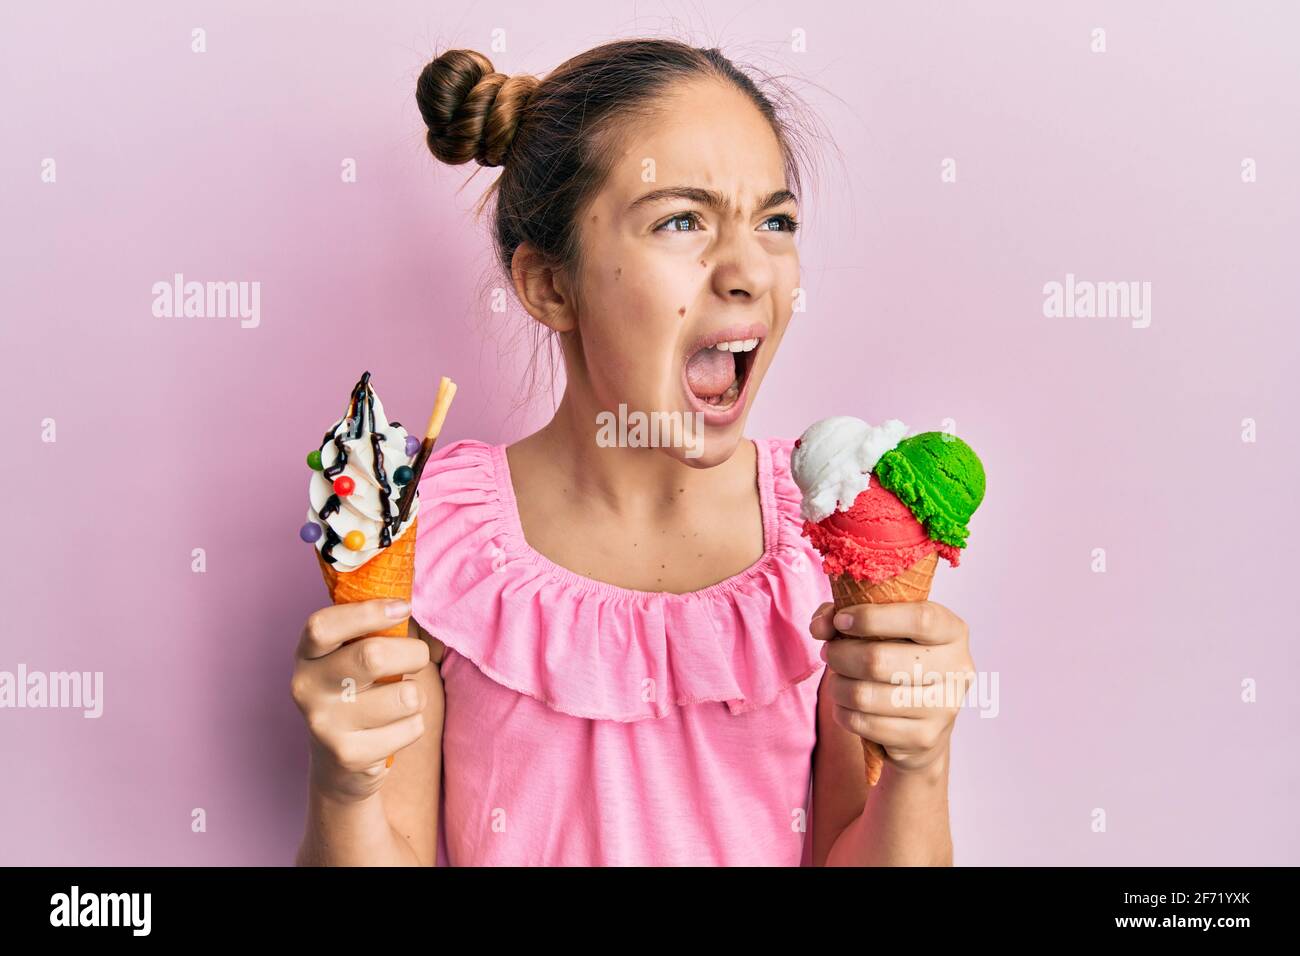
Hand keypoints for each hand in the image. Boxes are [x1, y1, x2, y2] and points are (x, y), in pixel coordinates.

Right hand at [290, 599, 430, 801]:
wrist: (340, 762)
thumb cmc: (361, 691)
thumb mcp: (357, 654)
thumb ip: (378, 626)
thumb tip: (411, 594)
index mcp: (307, 655)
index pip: (323, 626)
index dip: (368, 612)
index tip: (403, 607)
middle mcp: (307, 688)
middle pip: (372, 656)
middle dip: (412, 653)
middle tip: (418, 657)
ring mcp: (324, 725)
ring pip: (404, 695)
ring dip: (417, 695)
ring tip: (401, 699)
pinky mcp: (349, 755)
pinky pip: (411, 727)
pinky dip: (415, 724)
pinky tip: (394, 729)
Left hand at [809, 599, 974, 777]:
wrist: (921, 720)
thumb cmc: (897, 659)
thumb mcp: (878, 628)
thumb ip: (842, 616)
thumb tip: (820, 627)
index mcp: (953, 631)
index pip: (920, 619)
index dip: (872, 618)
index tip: (840, 620)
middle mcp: (956, 669)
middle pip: (879, 660)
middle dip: (841, 656)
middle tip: (830, 654)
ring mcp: (943, 707)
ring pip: (866, 696)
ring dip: (838, 687)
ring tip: (837, 681)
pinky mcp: (924, 738)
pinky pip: (865, 724)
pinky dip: (844, 713)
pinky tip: (846, 705)